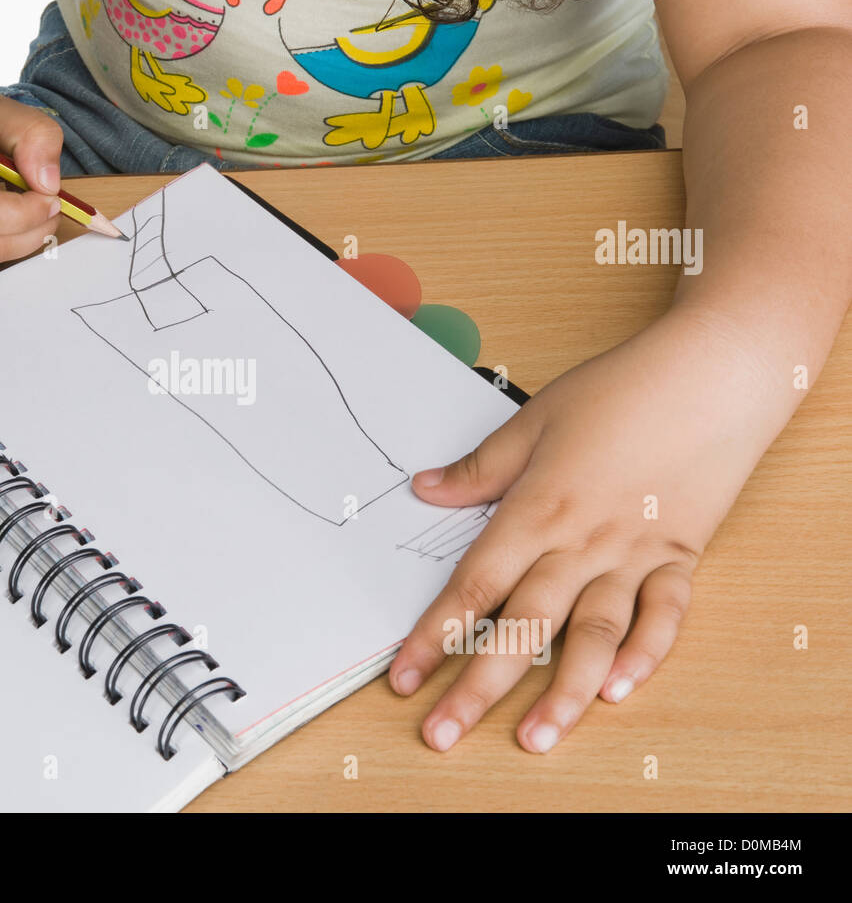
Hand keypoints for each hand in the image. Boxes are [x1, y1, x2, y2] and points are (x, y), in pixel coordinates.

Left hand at [388, 304, 787, 752]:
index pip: (475, 586)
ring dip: (564, 692)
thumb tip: (425, 489)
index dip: (434, 636)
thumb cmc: (621, 391)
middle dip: (479, 685)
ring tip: (534, 737)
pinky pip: (665, 616)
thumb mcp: (535, 421)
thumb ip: (481, 469)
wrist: (710, 377)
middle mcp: (582, 542)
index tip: (403, 676)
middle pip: (524, 626)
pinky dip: (645, 655)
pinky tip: (618, 691)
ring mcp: (635, 554)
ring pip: (593, 634)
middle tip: (443, 732)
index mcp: (538, 510)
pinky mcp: (681, 557)